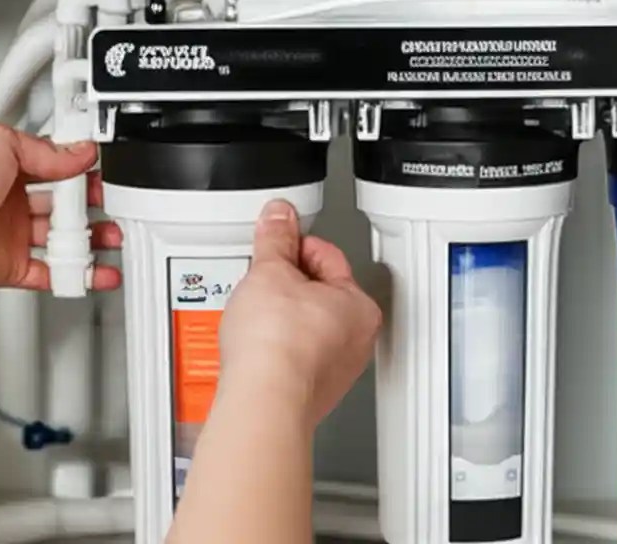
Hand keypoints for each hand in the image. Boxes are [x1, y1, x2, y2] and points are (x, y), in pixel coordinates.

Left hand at [0, 124, 121, 290]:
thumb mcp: (5, 141)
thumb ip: (48, 149)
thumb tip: (79, 152)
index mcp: (7, 171)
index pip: (54, 171)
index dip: (79, 173)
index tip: (99, 173)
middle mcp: (10, 205)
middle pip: (62, 208)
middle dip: (91, 208)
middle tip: (110, 205)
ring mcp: (12, 237)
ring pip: (62, 242)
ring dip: (91, 241)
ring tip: (112, 237)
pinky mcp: (13, 267)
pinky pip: (52, 274)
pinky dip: (77, 276)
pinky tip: (97, 272)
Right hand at [219, 200, 381, 424]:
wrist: (263, 400)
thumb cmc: (278, 345)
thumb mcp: (269, 272)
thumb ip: (275, 239)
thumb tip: (279, 217)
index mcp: (360, 305)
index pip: (327, 257)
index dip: (293, 245)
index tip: (274, 243)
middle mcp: (356, 340)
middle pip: (318, 292)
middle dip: (286, 283)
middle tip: (260, 282)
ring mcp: (335, 370)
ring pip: (306, 327)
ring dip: (280, 317)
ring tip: (257, 318)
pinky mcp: (312, 391)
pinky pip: (294, 357)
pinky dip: (277, 348)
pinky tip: (258, 347)